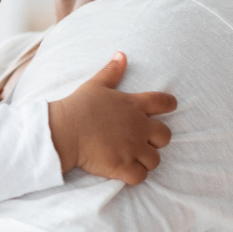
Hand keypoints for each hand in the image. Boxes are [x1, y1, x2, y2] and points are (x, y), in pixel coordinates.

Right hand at [47, 52, 175, 185]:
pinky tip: (124, 171)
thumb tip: (122, 54)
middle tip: (140, 141)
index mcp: (134, 105)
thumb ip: (112, 71)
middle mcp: (138, 127)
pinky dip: (135, 176)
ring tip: (130, 158)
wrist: (63, 130)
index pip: (164, 102)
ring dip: (145, 160)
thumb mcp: (96, 84)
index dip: (169, 105)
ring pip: (155, 160)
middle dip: (156, 140)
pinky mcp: (123, 166)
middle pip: (165, 136)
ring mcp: (132, 148)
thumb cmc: (78, 106)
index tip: (167, 108)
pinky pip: (141, 177)